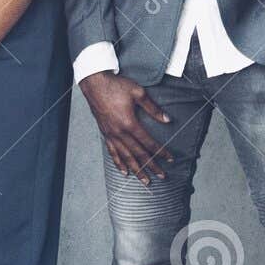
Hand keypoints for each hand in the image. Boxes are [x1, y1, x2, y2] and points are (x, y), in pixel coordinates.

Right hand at [79, 70, 172, 184]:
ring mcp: (111, 134)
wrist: (95, 83)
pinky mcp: (105, 133)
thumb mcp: (138, 93)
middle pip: (139, 154)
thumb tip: (167, 120)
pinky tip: (124, 171)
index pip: (149, 143)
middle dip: (152, 166)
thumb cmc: (116, 86)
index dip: (161, 152)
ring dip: (136, 170)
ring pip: (125, 157)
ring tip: (145, 180)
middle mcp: (120, 132)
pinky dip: (119, 163)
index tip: (170, 159)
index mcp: (129, 123)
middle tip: (162, 176)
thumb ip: (153, 108)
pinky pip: (112, 152)